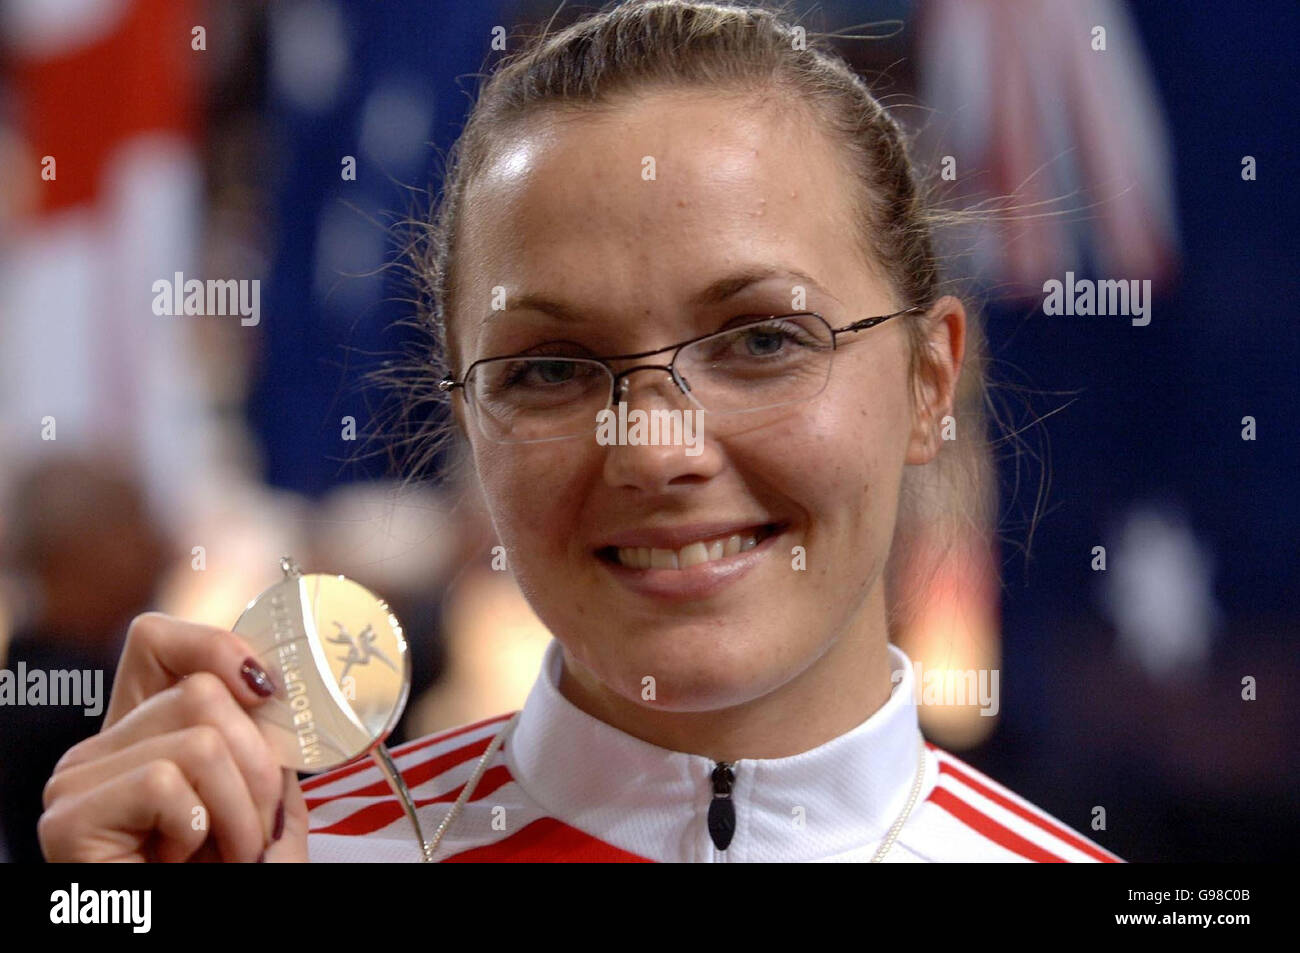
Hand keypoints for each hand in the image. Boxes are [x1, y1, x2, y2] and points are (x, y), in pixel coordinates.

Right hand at [38, 612, 309, 861]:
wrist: (217, 948)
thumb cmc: (239, 878)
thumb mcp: (267, 796)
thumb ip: (265, 735)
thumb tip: (272, 679)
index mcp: (143, 733)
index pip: (158, 639)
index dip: (219, 648)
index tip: (269, 694)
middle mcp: (100, 749)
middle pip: (203, 691)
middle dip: (259, 765)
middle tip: (252, 828)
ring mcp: (77, 781)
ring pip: (198, 735)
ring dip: (242, 806)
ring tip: (229, 852)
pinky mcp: (69, 819)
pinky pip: (167, 779)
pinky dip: (205, 825)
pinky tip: (187, 862)